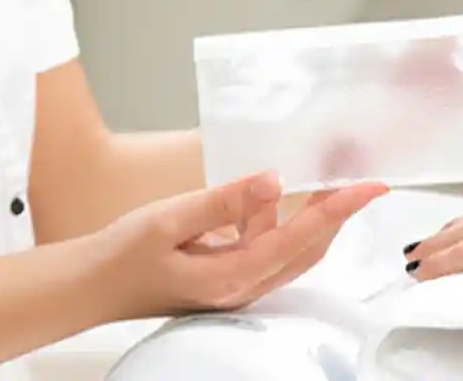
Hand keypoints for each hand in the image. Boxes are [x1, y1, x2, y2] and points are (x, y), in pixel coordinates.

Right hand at [94, 173, 388, 318]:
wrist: (92, 286)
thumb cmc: (122, 256)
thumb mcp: (169, 219)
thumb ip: (224, 201)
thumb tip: (275, 181)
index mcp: (233, 276)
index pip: (301, 238)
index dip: (340, 209)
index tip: (371, 186)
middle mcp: (243, 287)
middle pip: (309, 249)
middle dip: (337, 212)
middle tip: (358, 175)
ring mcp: (236, 286)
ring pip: (289, 248)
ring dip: (307, 214)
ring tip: (318, 175)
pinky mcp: (227, 277)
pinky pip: (265, 246)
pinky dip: (274, 219)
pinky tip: (260, 194)